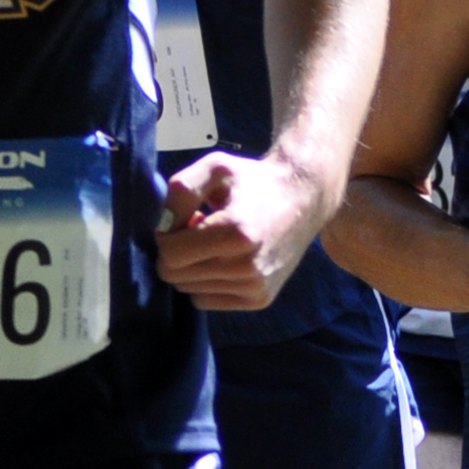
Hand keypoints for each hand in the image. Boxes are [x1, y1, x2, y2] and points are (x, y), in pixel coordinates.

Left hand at [156, 151, 331, 310]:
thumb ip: (181, 191)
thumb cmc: (254, 181)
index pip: (170, 256)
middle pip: (176, 276)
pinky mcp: (260, 299)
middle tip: (198, 231)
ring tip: (216, 243)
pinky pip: (206, 301)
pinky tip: (225, 260)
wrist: (304, 198)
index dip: (167, 236)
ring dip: (193, 267)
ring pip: (189, 290)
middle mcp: (248, 266)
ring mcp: (256, 287)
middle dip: (176, 253)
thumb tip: (163, 230)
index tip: (187, 219)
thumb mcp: (215, 167)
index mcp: (237, 232)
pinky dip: (206, 282)